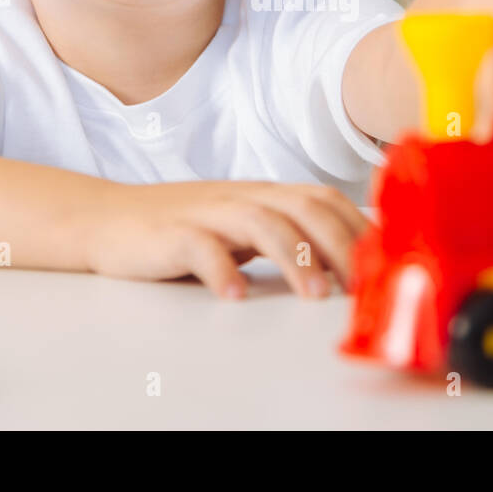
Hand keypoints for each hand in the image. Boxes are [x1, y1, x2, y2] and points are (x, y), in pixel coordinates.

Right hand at [82, 179, 370, 299]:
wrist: (107, 220)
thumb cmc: (183, 228)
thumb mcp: (243, 227)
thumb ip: (288, 236)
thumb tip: (348, 264)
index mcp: (265, 194)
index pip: (324, 199)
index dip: (359, 227)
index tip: (384, 262)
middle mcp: (243, 197)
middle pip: (305, 207)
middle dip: (342, 244)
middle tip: (364, 285)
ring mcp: (208, 213)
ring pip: (262, 222)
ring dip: (295, 258)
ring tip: (314, 296)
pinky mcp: (172, 234)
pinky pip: (201, 247)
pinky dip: (222, 270)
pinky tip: (236, 296)